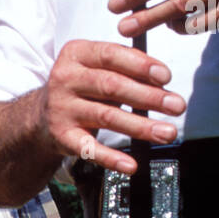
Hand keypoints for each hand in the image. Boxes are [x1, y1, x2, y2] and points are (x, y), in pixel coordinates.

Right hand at [37, 39, 185, 173]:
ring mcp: (62, 108)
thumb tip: (162, 79)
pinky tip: (131, 164)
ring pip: (106, 117)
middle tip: (176, 105)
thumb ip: (126, 67)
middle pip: (112, 86)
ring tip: (166, 132)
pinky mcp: (62, 136)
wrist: (42, 115)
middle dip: (149, 97)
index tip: (166, 76)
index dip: (140, 65)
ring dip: (141, 127)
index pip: (110, 54)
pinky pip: (89, 149)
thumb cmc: (82, 87)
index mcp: (76, 54)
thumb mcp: (97, 67)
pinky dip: (112, 158)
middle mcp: (66, 79)